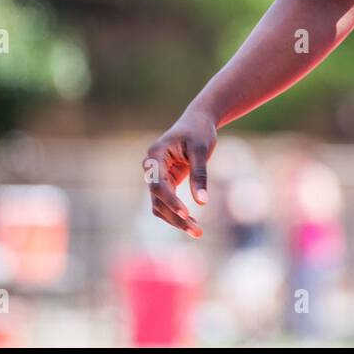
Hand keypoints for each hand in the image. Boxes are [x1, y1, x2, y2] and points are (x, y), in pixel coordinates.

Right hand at [142, 109, 217, 237]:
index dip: (171, 201)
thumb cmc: (199, 131)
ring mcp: (156, 176)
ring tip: (197, 232)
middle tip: (197, 231)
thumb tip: (202, 202)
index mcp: (155, 155)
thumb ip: (199, 174)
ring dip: (176, 220)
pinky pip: (166, 203)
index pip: (158, 184)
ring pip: (160, 205)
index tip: (187, 213)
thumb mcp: (201, 150)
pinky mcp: (165, 182)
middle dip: (175, 217)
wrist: (198, 121)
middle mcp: (151, 167)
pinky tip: (192, 223)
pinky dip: (177, 214)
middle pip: (157, 199)